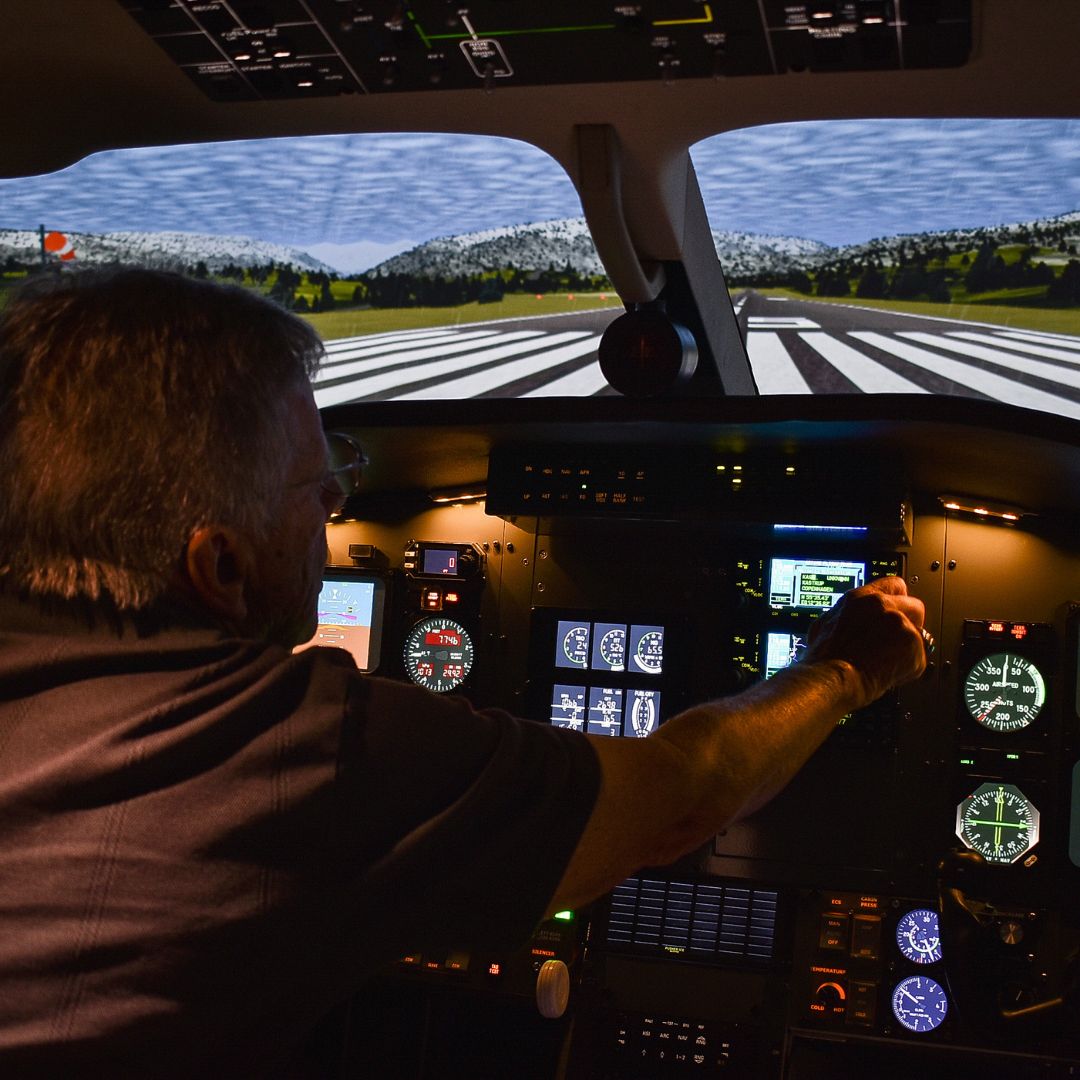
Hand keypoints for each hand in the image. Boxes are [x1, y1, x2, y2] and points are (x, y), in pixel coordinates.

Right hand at [804, 577, 926, 709]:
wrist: (832, 677)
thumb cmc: (822, 658)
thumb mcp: (825, 625)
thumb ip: (846, 617)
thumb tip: (849, 623)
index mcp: (859, 598)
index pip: (894, 585)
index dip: (898, 601)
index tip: (897, 612)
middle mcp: (881, 604)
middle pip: (914, 606)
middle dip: (910, 624)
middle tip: (895, 643)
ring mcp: (898, 622)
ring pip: (919, 634)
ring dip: (908, 648)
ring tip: (888, 662)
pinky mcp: (912, 642)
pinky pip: (919, 657)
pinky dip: (909, 668)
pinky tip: (890, 673)